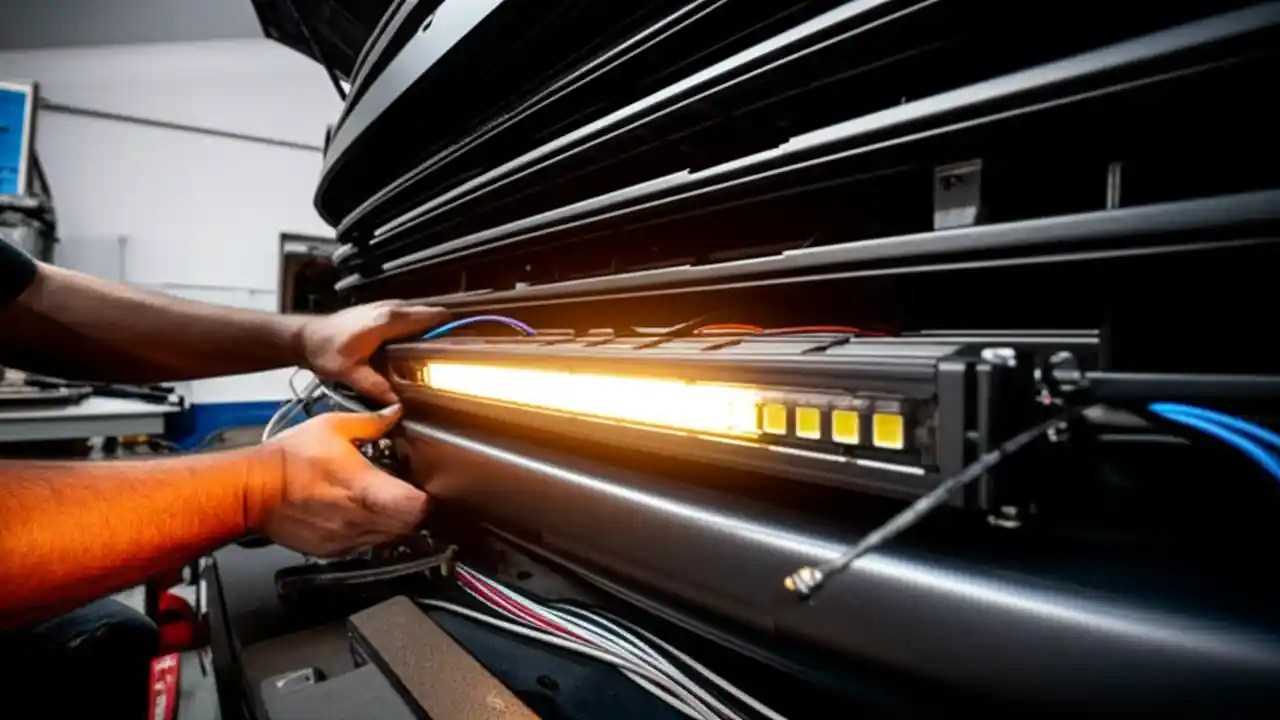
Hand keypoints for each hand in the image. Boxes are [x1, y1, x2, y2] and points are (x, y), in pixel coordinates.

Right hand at [255, 405, 428, 556]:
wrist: (252, 490)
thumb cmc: (286, 461)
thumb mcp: (333, 427)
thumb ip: (371, 422)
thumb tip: (393, 413)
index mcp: (364, 488)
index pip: (415, 506)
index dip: (425, 497)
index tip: (424, 487)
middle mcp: (358, 519)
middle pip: (408, 526)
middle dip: (413, 511)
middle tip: (406, 493)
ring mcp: (346, 539)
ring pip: (389, 539)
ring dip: (393, 523)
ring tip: (382, 502)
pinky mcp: (332, 550)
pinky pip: (365, 547)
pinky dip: (370, 533)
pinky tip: (359, 514)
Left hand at [299, 301, 448, 403]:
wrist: (304, 336)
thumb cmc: (323, 349)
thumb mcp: (349, 373)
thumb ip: (375, 388)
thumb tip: (398, 404)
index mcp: (387, 321)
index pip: (429, 316)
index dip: (449, 326)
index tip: (464, 337)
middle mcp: (389, 309)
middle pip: (429, 314)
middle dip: (444, 328)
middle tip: (455, 350)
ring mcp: (385, 307)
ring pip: (419, 314)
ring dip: (431, 327)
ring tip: (441, 348)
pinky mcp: (380, 312)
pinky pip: (408, 316)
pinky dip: (418, 326)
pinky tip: (417, 345)